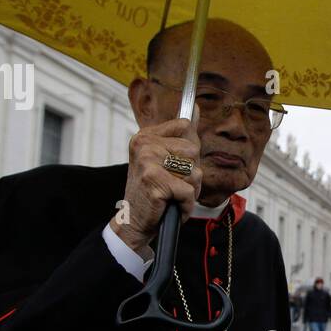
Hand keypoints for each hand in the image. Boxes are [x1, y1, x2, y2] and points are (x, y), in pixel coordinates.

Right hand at [110, 117, 202, 254]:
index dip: (189, 151)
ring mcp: (148, 161)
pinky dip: (185, 205)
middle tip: (173, 185)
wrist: (134, 222)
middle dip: (191, 173)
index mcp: (146, 135)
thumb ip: (182, 135)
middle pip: (194, 150)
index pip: (186, 126)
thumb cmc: (153, 191)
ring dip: (190, 191)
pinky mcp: (154, 181)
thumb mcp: (165, 159)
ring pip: (195, 172)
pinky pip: (189, 191)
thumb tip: (197, 108)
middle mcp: (144, 144)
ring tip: (171, 196)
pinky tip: (170, 207)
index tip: (175, 165)